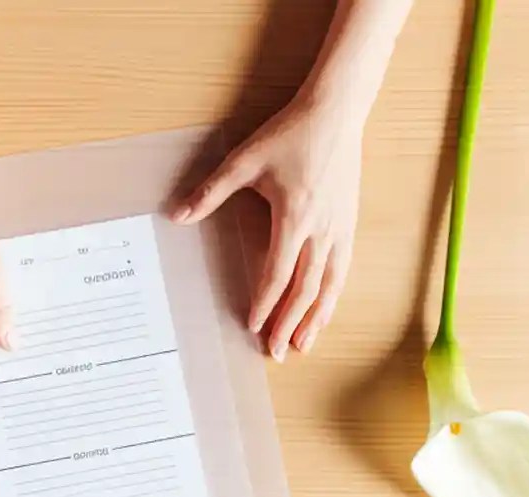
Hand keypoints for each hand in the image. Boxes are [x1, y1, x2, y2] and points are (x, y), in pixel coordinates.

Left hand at [173, 98, 362, 360]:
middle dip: (289, 323)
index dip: (265, 303)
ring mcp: (340, 228)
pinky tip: (327, 308)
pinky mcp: (350, 222)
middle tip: (276, 352)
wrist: (335, 112)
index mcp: (294, 218)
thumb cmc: (290, 134)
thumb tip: (177, 215)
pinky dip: (334, 294)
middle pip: (305, 289)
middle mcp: (321, 230)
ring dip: (317, 318)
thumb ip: (211, 192)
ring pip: (330, 285)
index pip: (278, 273)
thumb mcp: (244, 161)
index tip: (253, 325)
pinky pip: (343, 268)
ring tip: (305, 344)